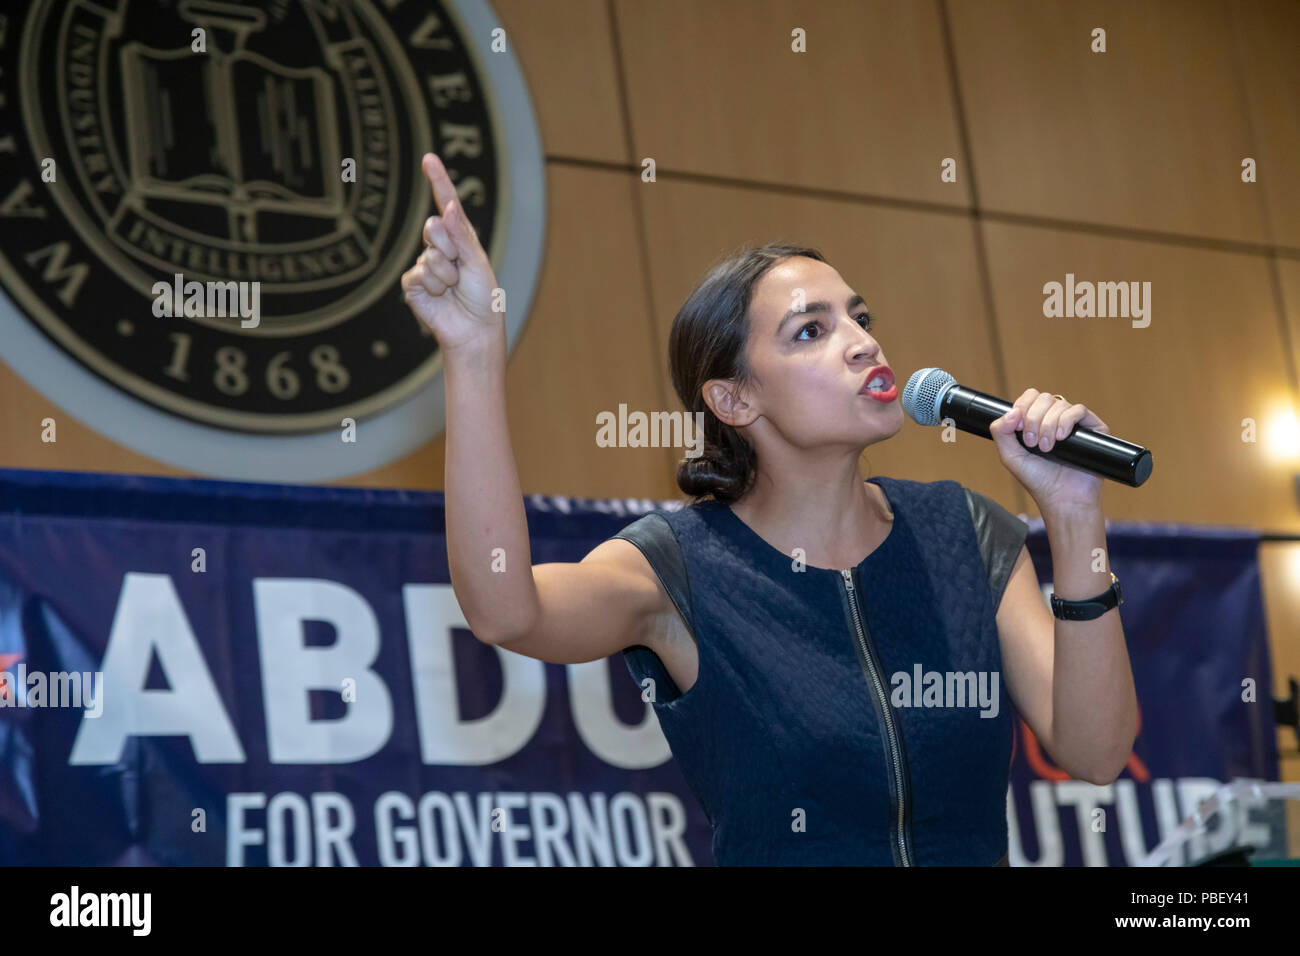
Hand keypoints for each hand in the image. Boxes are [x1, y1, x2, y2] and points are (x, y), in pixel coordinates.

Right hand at [400, 153, 500, 350]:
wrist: (474, 329)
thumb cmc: (483, 297)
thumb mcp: (478, 263)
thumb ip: (462, 236)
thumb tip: (450, 206)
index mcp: (460, 237)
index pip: (447, 204)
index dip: (438, 181)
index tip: (429, 159)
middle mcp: (440, 247)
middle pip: (433, 227)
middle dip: (450, 248)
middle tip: (460, 270)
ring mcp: (425, 264)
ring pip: (430, 255)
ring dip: (447, 274)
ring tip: (454, 288)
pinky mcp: (413, 284)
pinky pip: (419, 275)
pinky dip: (434, 287)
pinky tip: (441, 297)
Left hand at [988, 388, 1109, 513]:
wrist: (1062, 498)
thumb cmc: (1037, 480)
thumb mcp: (1010, 456)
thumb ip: (1000, 432)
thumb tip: (1012, 410)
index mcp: (1036, 421)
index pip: (1030, 397)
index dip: (1023, 407)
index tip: (1019, 429)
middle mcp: (1056, 419)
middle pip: (1043, 398)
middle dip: (1033, 420)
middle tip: (1032, 443)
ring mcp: (1075, 423)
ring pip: (1059, 404)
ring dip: (1048, 425)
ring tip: (1048, 448)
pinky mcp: (1093, 429)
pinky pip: (1079, 410)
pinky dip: (1066, 421)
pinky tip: (1062, 438)